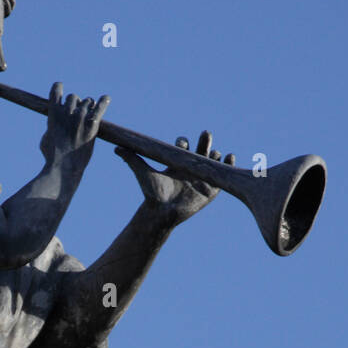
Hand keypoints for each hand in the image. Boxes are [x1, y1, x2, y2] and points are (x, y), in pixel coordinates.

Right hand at [40, 81, 109, 170]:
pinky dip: (104, 101)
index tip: (60, 88)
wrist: (64, 168)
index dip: (58, 88)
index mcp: (53, 113)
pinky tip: (106, 99)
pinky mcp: (92, 125)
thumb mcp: (45, 139)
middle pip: (73, 97)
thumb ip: (49, 128)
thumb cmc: (52, 157)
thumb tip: (54, 126)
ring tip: (88, 115)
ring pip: (88, 101)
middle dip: (75, 103)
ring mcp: (80, 117)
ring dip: (88, 106)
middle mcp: (67, 112)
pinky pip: (100, 107)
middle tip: (77, 114)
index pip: (56, 90)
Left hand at [115, 131, 235, 224]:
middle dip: (204, 140)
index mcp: (176, 163)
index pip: (184, 147)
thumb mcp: (143, 172)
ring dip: (215, 154)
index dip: (184, 142)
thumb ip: (132, 159)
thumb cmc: (152, 193)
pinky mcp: (212, 189)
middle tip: (205, 134)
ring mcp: (202, 178)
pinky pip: (224, 175)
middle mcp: (190, 168)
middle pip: (201, 149)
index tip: (181, 142)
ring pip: (213, 161)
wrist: (163, 213)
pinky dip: (229, 165)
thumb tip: (116, 148)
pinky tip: (230, 157)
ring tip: (214, 152)